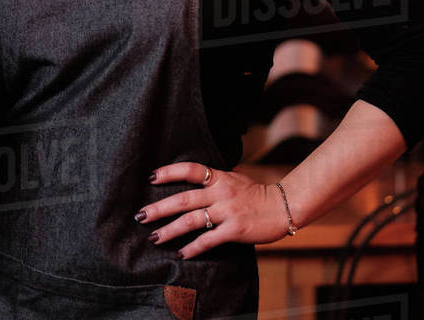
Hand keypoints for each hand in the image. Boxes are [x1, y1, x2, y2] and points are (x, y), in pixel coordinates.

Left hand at [135, 162, 291, 258]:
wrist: (284, 208)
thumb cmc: (258, 193)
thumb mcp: (236, 178)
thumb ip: (217, 178)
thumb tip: (198, 174)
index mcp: (220, 178)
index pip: (190, 170)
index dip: (169, 172)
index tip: (150, 177)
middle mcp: (221, 193)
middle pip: (183, 199)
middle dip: (159, 208)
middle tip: (140, 216)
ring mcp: (227, 211)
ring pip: (192, 220)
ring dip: (170, 230)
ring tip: (154, 238)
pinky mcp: (235, 230)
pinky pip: (208, 240)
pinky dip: (193, 248)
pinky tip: (181, 254)